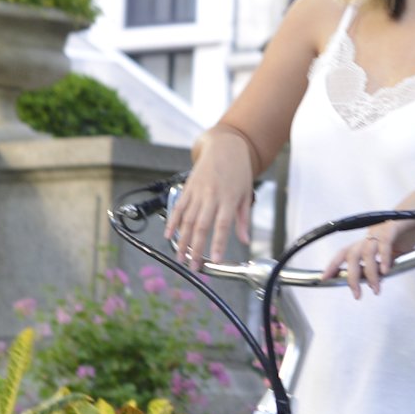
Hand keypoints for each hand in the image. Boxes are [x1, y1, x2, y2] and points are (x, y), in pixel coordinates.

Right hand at [166, 130, 258, 267]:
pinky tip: (168, 236)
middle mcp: (211, 196)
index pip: (222, 226)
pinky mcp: (187, 188)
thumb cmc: (238, 171)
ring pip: (187, 220)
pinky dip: (172, 222)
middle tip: (193, 266)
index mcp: (228, 198)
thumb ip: (243, 218)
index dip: (217, 244)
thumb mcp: (246, 194)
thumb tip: (244, 240)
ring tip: (180, 257)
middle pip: (201, 226)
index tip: (215, 260)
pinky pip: (178, 207)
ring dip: (182, 241)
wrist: (225, 147)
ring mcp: (197, 192)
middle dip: (196, 249)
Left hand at [320, 191, 414, 297]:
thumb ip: (385, 263)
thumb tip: (377, 278)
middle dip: (351, 276)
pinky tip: (386, 270)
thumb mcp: (396, 251)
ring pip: (366, 253)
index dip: (333, 265)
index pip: (345, 253)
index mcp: (368, 240)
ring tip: (377, 288)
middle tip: (357, 294)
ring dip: (370, 273)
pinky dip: (383, 258)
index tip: (325, 279)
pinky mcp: (393, 227)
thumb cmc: (410, 228)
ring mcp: (380, 230)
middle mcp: (370, 235)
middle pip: (351, 255)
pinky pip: (384, 243)